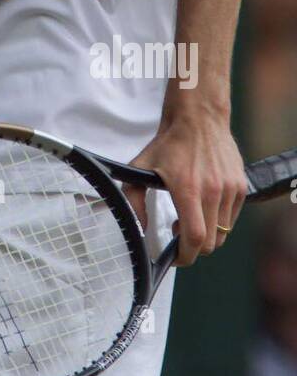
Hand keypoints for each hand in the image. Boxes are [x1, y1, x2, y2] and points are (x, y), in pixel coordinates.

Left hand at [124, 111, 248, 265]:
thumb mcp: (140, 168)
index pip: (194, 238)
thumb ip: (133, 200)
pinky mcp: (241, 186)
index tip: (176, 257)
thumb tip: (140, 228)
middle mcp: (213, 191)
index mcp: (188, 189)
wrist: (197, 118)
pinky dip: (218, 221)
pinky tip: (203, 207)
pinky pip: (231, 218)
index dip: (185, 256)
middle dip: (193, 248)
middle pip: (210, 243)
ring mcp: (230, 189)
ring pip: (222, 233)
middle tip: (179, 235)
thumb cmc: (168, 143)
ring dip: (206, 234)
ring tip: (190, 218)